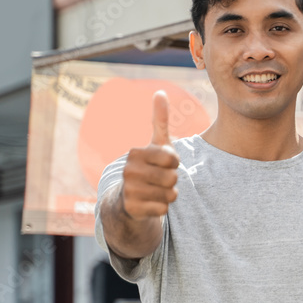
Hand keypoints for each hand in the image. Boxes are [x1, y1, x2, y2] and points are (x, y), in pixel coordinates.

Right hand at [120, 91, 179, 218]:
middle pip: (173, 178)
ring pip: (170, 195)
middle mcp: (128, 170)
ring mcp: (128, 190)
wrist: (130, 198)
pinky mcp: (132, 208)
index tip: (164, 164)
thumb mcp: (157, 144)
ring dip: (168, 195)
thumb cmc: (150, 167)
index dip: (174, 164)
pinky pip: (163, 209)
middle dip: (172, 181)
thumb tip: (160, 92)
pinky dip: (162, 208)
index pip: (173, 158)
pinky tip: (151, 203)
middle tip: (159, 180)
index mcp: (135, 152)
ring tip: (155, 191)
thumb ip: (160, 120)